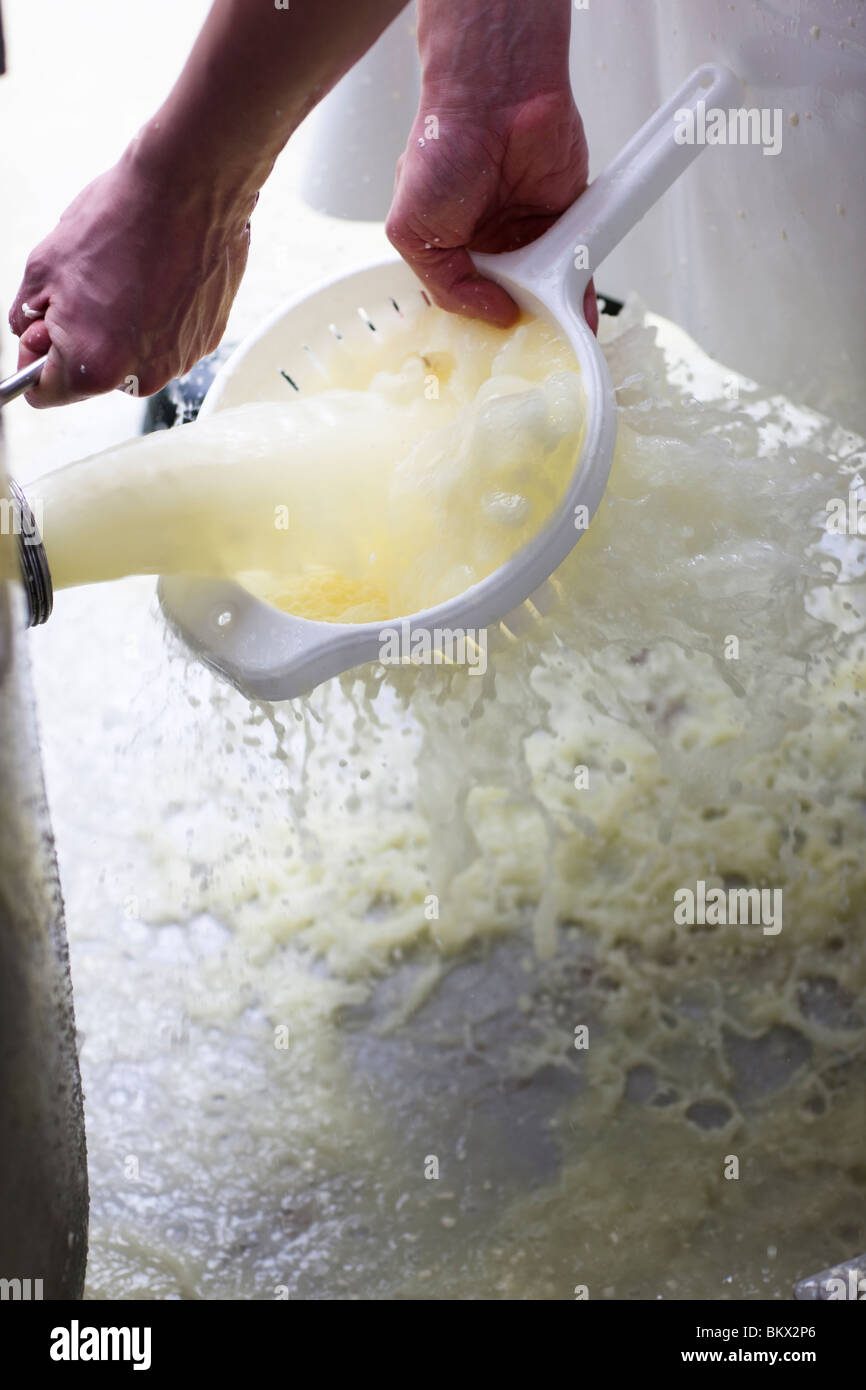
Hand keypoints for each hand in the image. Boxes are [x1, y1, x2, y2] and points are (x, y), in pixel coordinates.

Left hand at [8, 146, 254, 407]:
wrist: (188, 187)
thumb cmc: (120, 220)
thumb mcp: (43, 266)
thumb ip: (26, 316)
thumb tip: (32, 334)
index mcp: (94, 368)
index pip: (45, 394)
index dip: (34, 361)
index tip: (39, 331)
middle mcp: (143, 376)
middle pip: (92, 376)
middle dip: (81, 341)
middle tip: (86, 288)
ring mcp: (181, 359)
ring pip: (132, 358)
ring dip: (121, 327)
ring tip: (126, 275)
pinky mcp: (208, 338)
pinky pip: (167, 340)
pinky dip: (158, 316)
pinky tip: (156, 275)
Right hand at [386, 81, 596, 333]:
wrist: (494, 95)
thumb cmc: (441, 147)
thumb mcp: (412, 231)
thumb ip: (445, 284)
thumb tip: (494, 314)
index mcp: (448, 248)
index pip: (465, 302)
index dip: (477, 326)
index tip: (490, 354)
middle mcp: (490, 245)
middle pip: (509, 302)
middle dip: (519, 326)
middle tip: (528, 350)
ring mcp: (529, 234)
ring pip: (543, 290)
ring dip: (551, 316)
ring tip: (554, 341)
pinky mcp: (565, 221)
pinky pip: (576, 266)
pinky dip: (581, 295)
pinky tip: (581, 321)